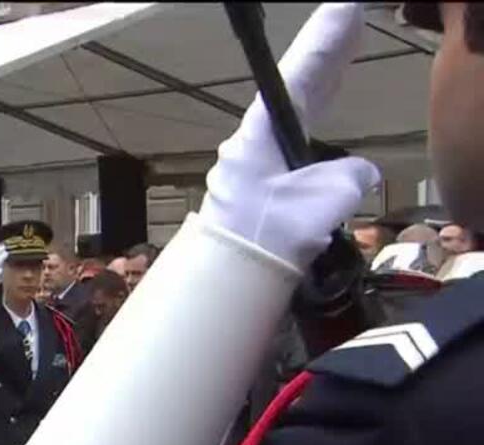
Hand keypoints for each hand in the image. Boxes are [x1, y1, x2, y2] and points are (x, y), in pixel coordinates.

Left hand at [198, 3, 379, 271]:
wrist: (231, 277)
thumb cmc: (268, 233)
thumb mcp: (323, 199)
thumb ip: (349, 176)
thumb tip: (355, 173)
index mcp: (260, 134)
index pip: (298, 76)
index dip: (324, 42)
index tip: (342, 10)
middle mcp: (250, 145)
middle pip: (294, 93)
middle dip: (324, 61)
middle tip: (348, 29)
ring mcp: (248, 169)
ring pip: (290, 124)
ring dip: (315, 99)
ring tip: (337, 71)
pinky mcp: (253, 195)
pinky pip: (289, 154)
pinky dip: (310, 137)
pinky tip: (319, 136)